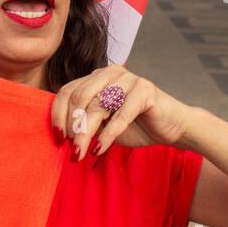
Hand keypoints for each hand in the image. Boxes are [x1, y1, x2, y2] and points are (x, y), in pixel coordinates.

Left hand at [51, 64, 191, 160]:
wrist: (170, 127)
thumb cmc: (134, 125)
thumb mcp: (102, 124)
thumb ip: (83, 122)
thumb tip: (60, 134)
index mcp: (96, 77)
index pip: (68, 91)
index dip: (58, 114)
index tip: (57, 137)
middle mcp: (109, 73)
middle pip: (79, 97)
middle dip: (72, 126)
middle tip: (71, 149)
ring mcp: (128, 78)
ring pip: (97, 106)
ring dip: (85, 134)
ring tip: (81, 153)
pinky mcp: (145, 89)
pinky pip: (120, 115)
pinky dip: (107, 135)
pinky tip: (99, 149)